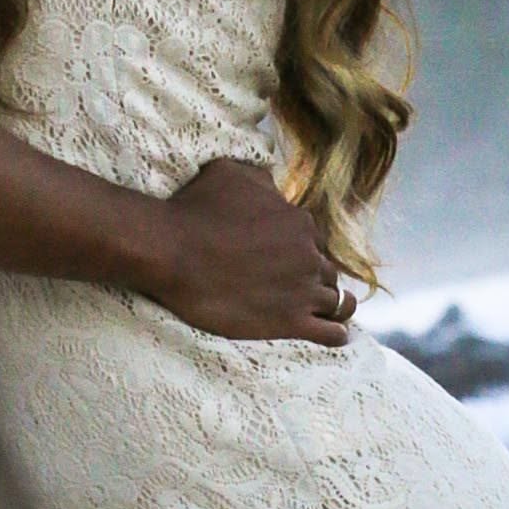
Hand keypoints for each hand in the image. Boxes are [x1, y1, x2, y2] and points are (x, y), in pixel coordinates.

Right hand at [145, 159, 355, 342]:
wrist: (171, 252)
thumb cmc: (194, 210)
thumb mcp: (231, 173)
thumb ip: (262, 181)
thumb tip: (275, 188)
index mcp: (299, 222)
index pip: (314, 240)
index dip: (302, 250)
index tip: (286, 260)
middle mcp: (308, 256)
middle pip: (327, 271)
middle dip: (315, 278)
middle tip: (296, 288)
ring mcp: (302, 291)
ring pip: (337, 302)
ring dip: (331, 306)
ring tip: (324, 312)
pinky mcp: (290, 323)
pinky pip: (331, 333)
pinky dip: (336, 334)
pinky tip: (334, 335)